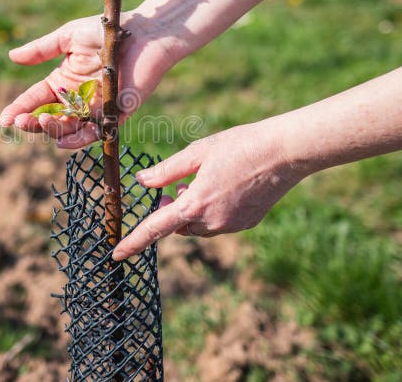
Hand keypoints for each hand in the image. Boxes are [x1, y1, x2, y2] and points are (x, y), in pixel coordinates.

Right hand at [0, 13, 174, 148]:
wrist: (143, 32)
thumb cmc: (106, 29)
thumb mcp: (68, 36)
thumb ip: (42, 49)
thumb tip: (11, 56)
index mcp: (63, 80)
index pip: (36, 99)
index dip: (20, 109)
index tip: (4, 119)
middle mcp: (77, 98)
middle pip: (49, 118)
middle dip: (32, 123)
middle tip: (19, 122)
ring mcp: (95, 108)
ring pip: (68, 129)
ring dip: (52, 129)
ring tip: (41, 121)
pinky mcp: (115, 113)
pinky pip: (95, 133)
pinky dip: (78, 139)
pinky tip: (62, 140)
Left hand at [112, 122, 306, 259]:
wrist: (285, 152)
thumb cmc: (239, 146)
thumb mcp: (197, 152)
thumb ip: (167, 171)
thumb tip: (142, 182)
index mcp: (195, 204)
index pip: (155, 228)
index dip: (134, 242)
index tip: (116, 255)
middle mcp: (213, 222)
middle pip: (178, 226)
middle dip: (171, 211)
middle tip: (175, 187)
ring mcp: (232, 225)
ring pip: (199, 226)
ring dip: (192, 210)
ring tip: (200, 182)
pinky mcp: (247, 223)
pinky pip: (220, 222)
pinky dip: (212, 210)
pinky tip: (222, 186)